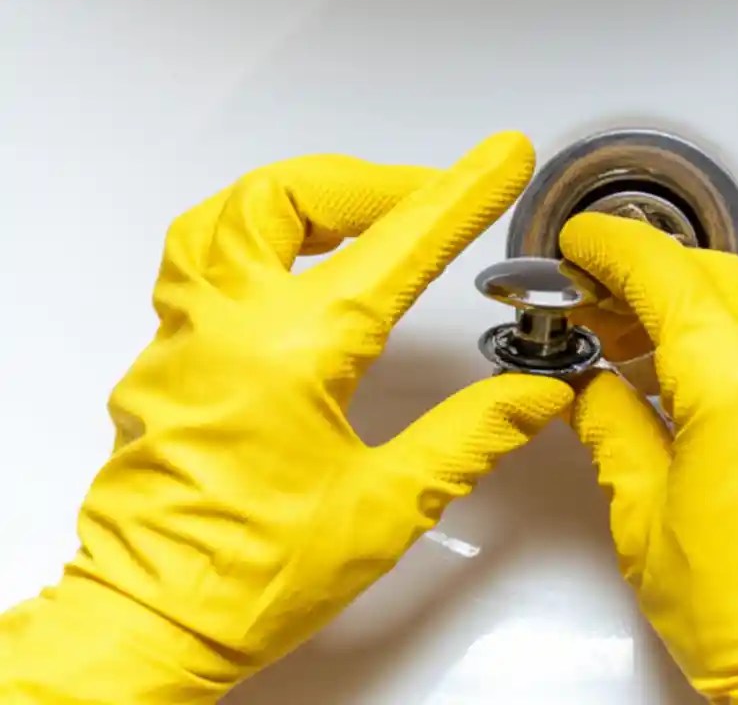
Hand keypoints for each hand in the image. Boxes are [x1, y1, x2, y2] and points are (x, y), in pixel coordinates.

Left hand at [0, 134, 571, 702]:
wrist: (155, 623)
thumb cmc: (250, 577)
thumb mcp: (388, 504)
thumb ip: (472, 435)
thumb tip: (536, 394)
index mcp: (290, 352)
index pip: (392, 247)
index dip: (459, 196)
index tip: (500, 161)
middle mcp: (226, 327)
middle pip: (286, 197)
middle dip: (369, 180)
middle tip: (428, 194)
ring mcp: (184, 339)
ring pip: (226, 215)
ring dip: (301, 196)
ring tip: (361, 210)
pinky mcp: (165, 361)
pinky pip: (200, 261)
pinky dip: (256, 235)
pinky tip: (295, 265)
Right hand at [561, 215, 737, 703]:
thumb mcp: (641, 513)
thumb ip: (612, 424)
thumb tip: (593, 384)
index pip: (668, 277)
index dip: (616, 248)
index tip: (585, 242)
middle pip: (723, 280)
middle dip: (658, 278)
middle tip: (602, 306)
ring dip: (704, 321)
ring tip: (646, 360)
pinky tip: (714, 402)